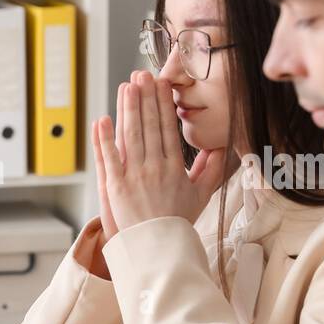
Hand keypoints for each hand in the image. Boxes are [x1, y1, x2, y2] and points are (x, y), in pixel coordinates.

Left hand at [93, 71, 224, 234]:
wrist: (159, 249)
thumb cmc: (177, 223)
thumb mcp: (200, 195)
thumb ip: (210, 170)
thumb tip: (221, 148)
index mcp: (174, 168)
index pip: (168, 128)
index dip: (163, 104)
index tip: (161, 84)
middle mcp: (155, 168)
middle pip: (150, 126)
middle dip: (146, 98)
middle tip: (142, 74)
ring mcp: (135, 177)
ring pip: (131, 136)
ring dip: (128, 109)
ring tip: (126, 87)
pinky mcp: (116, 187)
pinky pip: (110, 158)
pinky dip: (105, 139)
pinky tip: (102, 119)